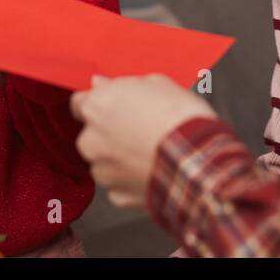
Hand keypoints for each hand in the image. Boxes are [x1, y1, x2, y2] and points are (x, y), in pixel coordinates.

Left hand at [70, 75, 217, 208]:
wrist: (199, 161)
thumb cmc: (181, 118)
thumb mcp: (157, 84)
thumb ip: (123, 84)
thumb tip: (102, 83)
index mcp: (97, 107)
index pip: (79, 103)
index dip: (99, 103)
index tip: (114, 105)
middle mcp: (91, 140)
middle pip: (91, 134)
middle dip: (109, 132)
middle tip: (139, 127)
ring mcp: (102, 171)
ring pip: (104, 161)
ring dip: (120, 157)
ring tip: (151, 151)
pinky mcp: (117, 195)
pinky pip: (119, 184)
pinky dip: (132, 179)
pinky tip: (153, 169)